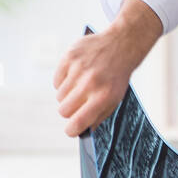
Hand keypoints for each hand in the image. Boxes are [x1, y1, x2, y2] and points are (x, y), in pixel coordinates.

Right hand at [53, 0, 162, 137]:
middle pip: (63, 111)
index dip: (71, 130)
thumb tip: (80, 131)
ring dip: (68, 95)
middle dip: (69, 111)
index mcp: (103, 97)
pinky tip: (76, 75)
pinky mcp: (69, 57)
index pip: (77, 123)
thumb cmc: (116, 77)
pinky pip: (56, 81)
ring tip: (81, 85)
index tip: (72, 130)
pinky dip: (63, 81)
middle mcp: (90, 83)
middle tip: (78, 104)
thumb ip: (98, 116)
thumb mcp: (115, 99)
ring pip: (59, 96)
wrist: (121, 46)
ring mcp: (78, 69)